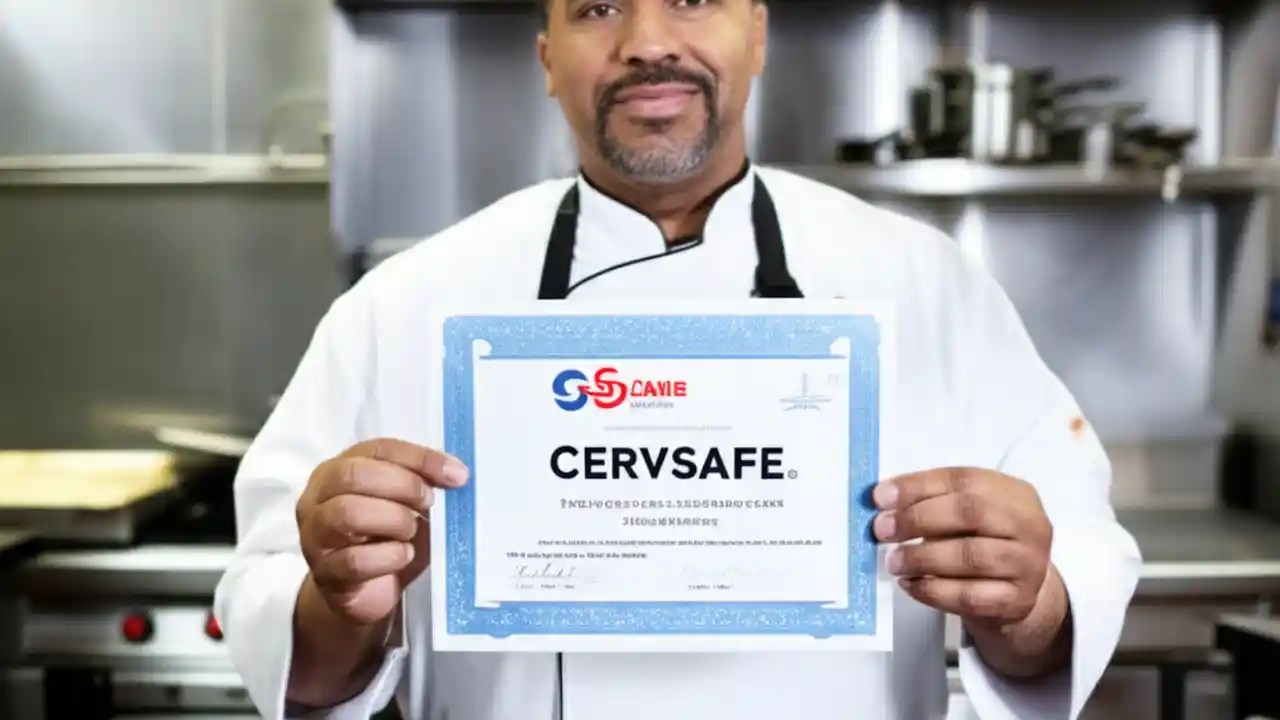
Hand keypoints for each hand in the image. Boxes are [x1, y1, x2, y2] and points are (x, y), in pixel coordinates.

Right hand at [296, 439, 468, 626]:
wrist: (363, 593)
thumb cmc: (385, 540)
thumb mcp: (404, 506)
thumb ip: (422, 484)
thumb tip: (455, 473)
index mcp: (338, 470)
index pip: (378, 450)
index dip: (420, 458)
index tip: (456, 475)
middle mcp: (318, 498)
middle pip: (354, 475)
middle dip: (403, 485)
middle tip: (429, 503)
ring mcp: (315, 536)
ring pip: (348, 513)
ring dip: (393, 519)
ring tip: (411, 532)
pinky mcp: (324, 574)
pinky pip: (355, 560)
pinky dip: (389, 557)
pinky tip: (403, 556)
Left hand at [872, 468, 1053, 625]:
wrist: (1015, 592)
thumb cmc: (984, 542)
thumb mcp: (967, 513)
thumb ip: (931, 501)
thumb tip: (884, 499)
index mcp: (1015, 493)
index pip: (963, 479)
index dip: (918, 486)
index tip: (881, 496)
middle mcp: (1030, 525)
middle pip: (970, 513)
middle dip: (918, 518)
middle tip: (883, 529)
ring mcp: (1028, 565)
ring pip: (970, 556)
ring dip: (922, 557)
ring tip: (895, 561)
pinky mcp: (1017, 601)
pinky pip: (968, 595)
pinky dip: (932, 590)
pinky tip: (911, 584)